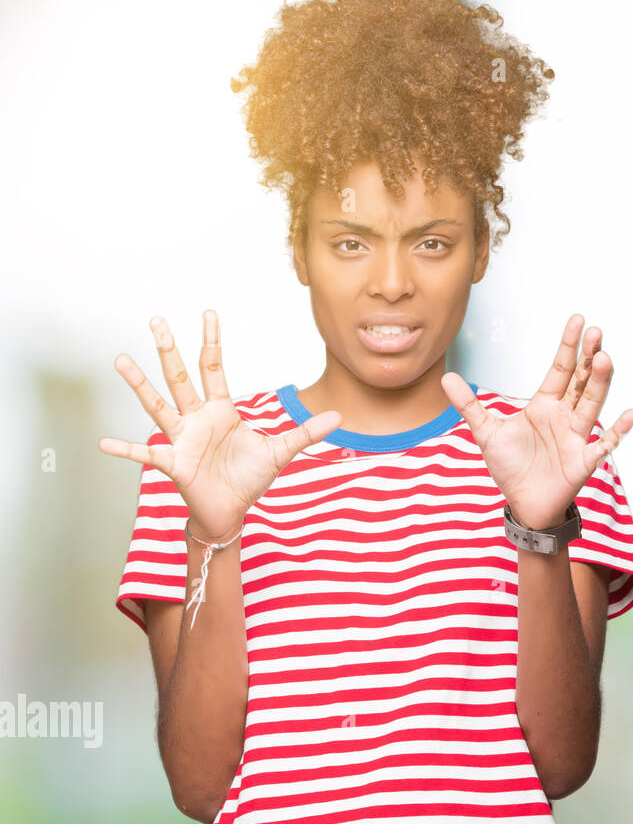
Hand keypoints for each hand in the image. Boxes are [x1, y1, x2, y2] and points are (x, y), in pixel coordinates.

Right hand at [99, 310, 342, 540]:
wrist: (231, 510)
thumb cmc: (248, 478)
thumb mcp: (280, 452)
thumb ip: (305, 432)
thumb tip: (337, 416)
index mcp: (221, 411)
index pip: (214, 368)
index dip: (212, 341)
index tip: (208, 313)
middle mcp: (197, 419)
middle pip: (181, 378)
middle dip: (170, 349)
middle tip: (156, 319)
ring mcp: (182, 440)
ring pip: (159, 406)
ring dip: (140, 385)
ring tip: (121, 360)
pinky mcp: (174, 464)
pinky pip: (146, 456)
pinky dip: (126, 450)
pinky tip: (105, 442)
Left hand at [441, 314, 632, 530]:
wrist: (523, 504)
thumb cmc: (511, 468)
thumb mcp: (487, 432)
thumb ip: (470, 404)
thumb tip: (446, 377)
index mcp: (544, 405)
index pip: (560, 369)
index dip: (568, 346)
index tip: (579, 321)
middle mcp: (564, 416)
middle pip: (580, 381)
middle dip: (588, 357)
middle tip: (597, 333)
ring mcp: (576, 437)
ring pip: (591, 404)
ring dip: (600, 383)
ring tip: (606, 360)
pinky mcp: (583, 460)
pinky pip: (604, 443)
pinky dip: (617, 431)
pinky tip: (630, 414)